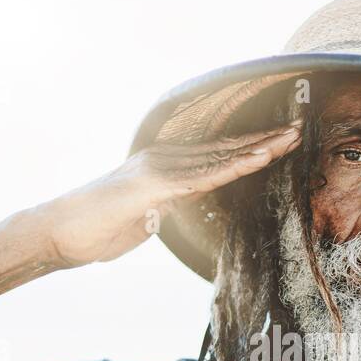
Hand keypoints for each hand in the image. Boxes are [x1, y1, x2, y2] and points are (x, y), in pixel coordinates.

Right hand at [37, 120, 302, 267]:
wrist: (60, 233)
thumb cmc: (98, 229)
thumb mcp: (144, 218)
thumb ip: (164, 207)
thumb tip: (175, 208)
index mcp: (164, 166)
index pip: (216, 154)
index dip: (251, 146)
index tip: (282, 140)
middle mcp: (164, 158)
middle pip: (225, 147)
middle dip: (264, 138)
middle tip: (300, 127)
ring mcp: (159, 169)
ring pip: (219, 157)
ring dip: (257, 148)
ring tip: (290, 138)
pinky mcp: (154, 186)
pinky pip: (202, 177)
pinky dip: (233, 167)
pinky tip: (258, 160)